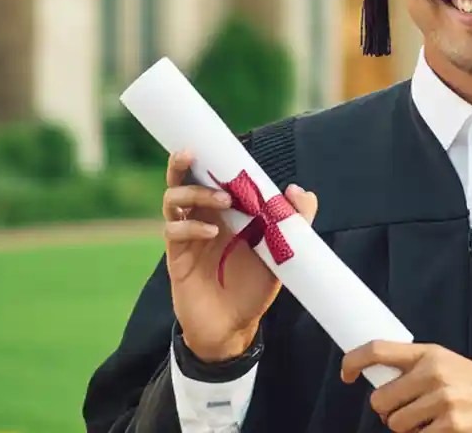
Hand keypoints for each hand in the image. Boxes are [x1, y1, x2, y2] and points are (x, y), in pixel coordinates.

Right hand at [162, 150, 318, 362]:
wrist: (233, 328)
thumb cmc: (255, 287)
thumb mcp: (282, 253)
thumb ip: (294, 222)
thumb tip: (298, 189)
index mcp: (224, 211)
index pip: (211, 175)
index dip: (211, 157)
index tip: (218, 143)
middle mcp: (202, 217)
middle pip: (182, 179)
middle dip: (184, 162)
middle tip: (194, 153)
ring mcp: (187, 235)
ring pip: (173, 199)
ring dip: (195, 192)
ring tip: (221, 199)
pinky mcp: (177, 257)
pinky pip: (174, 230)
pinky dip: (191, 225)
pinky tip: (211, 231)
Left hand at [341, 342, 471, 432]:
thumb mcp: (445, 362)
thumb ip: (413, 366)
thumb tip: (375, 376)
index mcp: (429, 353)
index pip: (377, 350)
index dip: (353, 361)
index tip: (346, 373)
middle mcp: (433, 374)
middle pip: (379, 399)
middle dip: (387, 410)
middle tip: (405, 410)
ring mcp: (442, 401)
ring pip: (395, 424)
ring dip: (405, 428)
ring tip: (426, 420)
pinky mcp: (450, 427)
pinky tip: (440, 429)